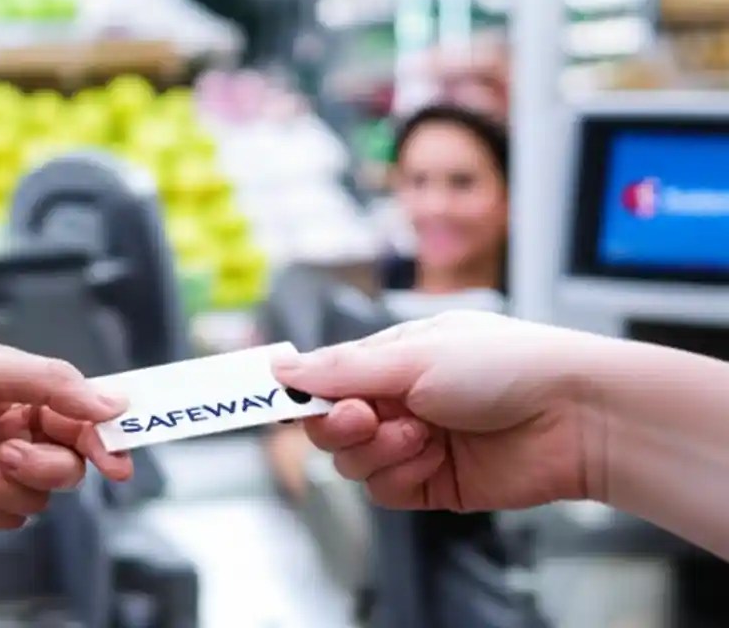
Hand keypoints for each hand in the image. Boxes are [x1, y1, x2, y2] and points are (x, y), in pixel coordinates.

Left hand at [0, 339, 131, 529]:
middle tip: (3, 449)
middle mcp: (11, 431)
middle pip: (68, 465)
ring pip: (35, 496)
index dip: (106, 438)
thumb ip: (55, 385)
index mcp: (19, 391)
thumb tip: (114, 403)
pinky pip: (2, 517)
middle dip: (38, 463)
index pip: (83, 417)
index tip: (117, 460)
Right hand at [272, 311, 604, 512]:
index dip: (298, 390)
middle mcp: (397, 400)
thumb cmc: (509, 364)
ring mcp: (413, 442)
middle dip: (340, 423)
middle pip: (329, 426)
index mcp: (390, 359)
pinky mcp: (431, 483)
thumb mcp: (414, 355)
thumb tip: (283, 368)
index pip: (323, 378)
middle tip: (367, 415)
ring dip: (379, 449)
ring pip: (352, 462)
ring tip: (421, 432)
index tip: (268, 400)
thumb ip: (342, 369)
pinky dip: (401, 473)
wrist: (577, 416)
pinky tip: (433, 455)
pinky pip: (384, 490)